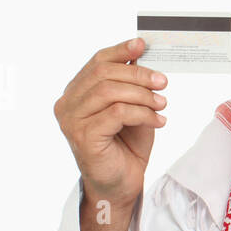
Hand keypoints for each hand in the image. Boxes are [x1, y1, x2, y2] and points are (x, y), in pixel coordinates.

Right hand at [53, 37, 168, 209]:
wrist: (120, 185)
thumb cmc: (125, 147)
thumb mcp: (132, 108)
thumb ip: (131, 85)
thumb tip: (141, 55)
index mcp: (76, 93)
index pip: (96, 62)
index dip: (120, 51)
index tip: (142, 44)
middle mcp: (68, 104)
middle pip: (103, 74)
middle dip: (137, 74)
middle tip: (162, 82)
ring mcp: (72, 121)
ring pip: (110, 92)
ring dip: (142, 95)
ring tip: (162, 104)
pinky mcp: (84, 137)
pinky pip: (117, 114)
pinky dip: (143, 114)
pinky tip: (158, 121)